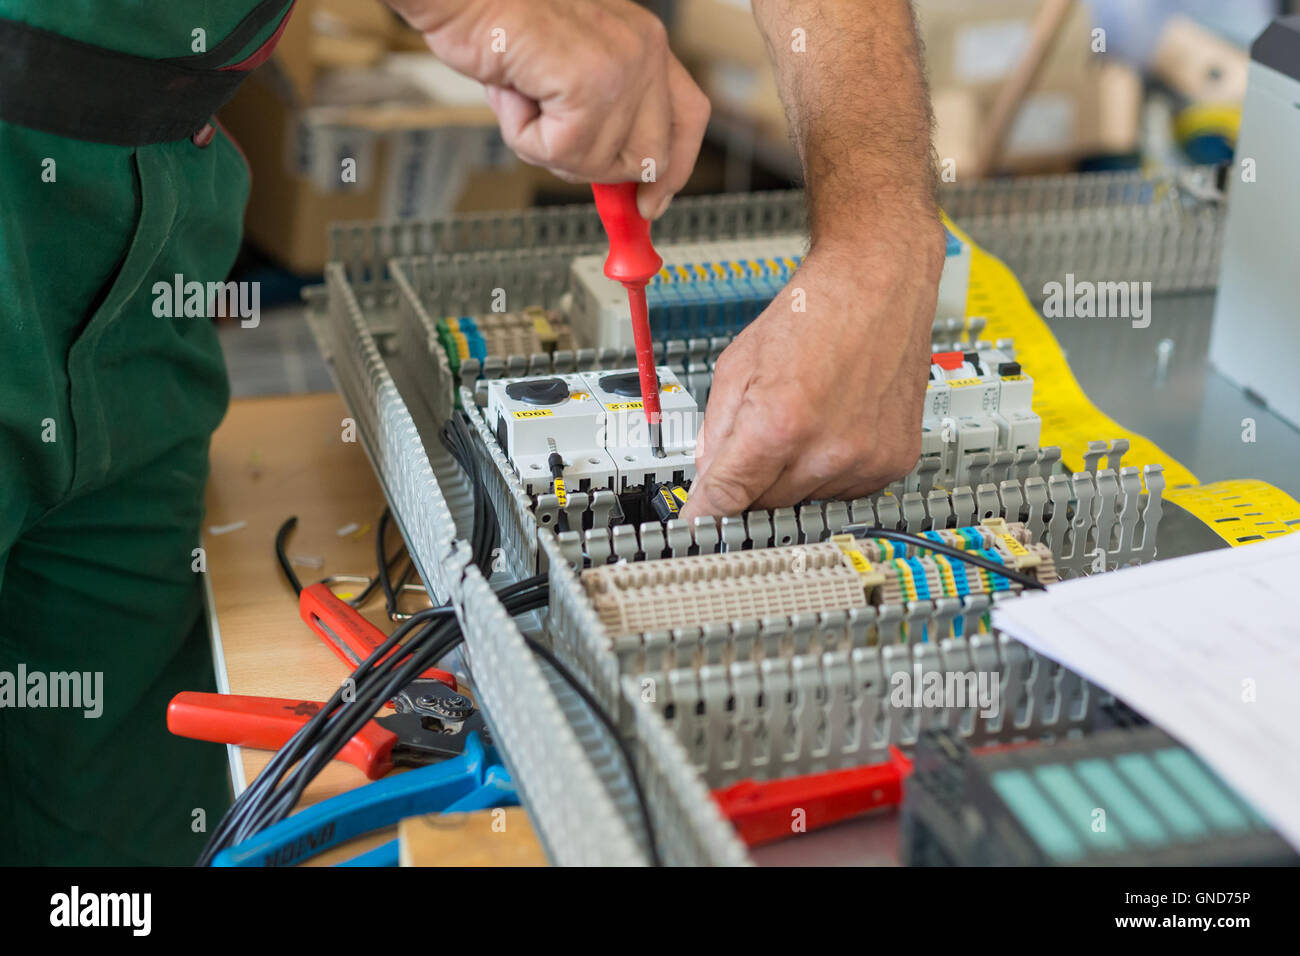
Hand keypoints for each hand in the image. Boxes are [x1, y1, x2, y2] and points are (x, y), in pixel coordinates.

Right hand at [386, 0, 709, 218]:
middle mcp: (644, 49)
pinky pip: (564, 152)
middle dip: (597, 168)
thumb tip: (617, 179)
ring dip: (548, 147)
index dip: (675, 170)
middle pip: (650, 157)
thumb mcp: (568, 74)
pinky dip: (526, 136)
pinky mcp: (589, 82)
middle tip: (554, 145)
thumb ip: (603, 118)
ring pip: (600, 162)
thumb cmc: (501, 28)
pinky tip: (515, 94)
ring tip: (524, 96)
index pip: (689, 118)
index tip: (652, 203)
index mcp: (645, 43)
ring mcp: (622, 65)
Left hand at [680, 223, 945, 520]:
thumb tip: (707, 481)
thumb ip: (715, 431)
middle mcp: (828, 450)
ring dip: (793, 474)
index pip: (728, 500)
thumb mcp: (736, 365)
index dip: (706, 516)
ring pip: (804, 500)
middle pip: (765, 506)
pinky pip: (844, 491)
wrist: (879, 283)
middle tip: (760, 434)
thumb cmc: (814, 311)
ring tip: (806, 416)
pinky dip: (830, 469)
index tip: (696, 528)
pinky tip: (834, 424)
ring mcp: (866, 461)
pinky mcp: (894, 463)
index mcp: (780, 424)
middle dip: (751, 480)